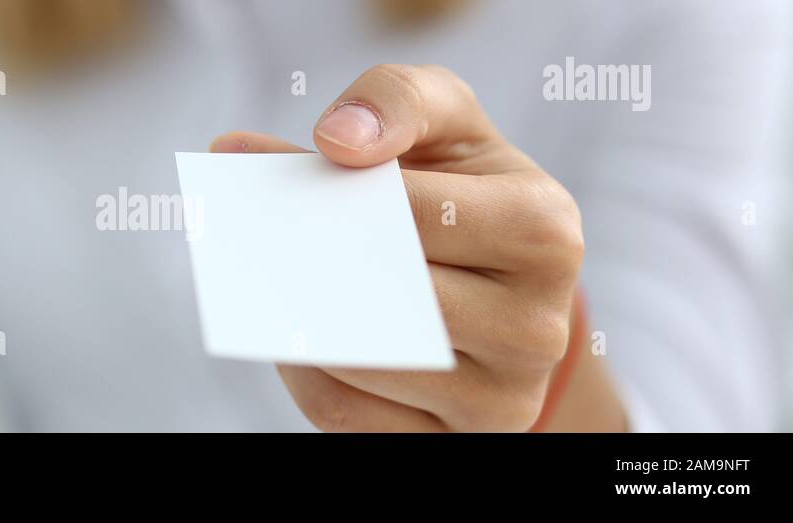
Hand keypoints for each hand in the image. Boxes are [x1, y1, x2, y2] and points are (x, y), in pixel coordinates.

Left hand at [211, 64, 592, 431]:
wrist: (505, 287)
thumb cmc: (463, 190)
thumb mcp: (450, 122)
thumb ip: (399, 99)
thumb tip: (338, 139)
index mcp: (545, 232)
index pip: (414, 213)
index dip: (337, 189)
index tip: (272, 169)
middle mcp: (536, 326)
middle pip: (387, 292)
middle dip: (306, 254)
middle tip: (246, 230)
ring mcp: (499, 398)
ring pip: (359, 361)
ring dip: (296, 314)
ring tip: (264, 273)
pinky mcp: (452, 442)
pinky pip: (344, 411)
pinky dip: (300, 368)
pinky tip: (291, 327)